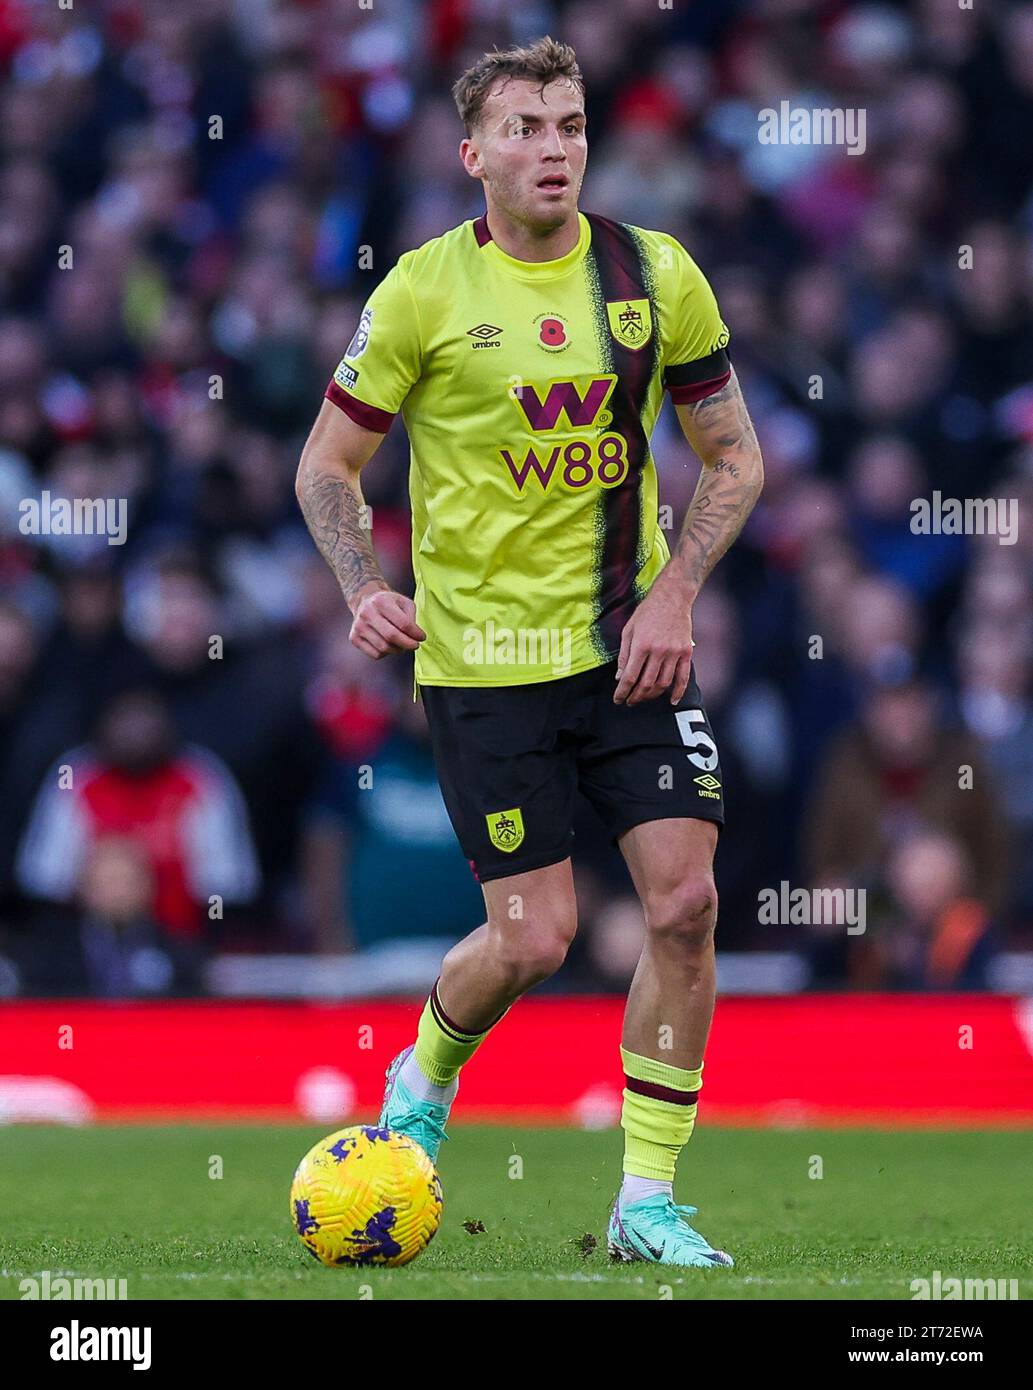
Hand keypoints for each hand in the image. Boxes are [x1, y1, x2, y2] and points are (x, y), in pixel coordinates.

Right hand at [349, 584, 425, 659]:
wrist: (365, 600)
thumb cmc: (389, 603)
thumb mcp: (404, 602)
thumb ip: (411, 618)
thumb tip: (415, 636)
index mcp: (381, 601)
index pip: (403, 623)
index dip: (415, 633)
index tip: (422, 637)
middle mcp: (367, 613)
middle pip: (392, 636)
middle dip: (408, 644)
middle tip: (415, 645)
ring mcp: (358, 626)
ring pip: (384, 648)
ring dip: (398, 650)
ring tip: (402, 644)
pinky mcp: (354, 638)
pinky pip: (375, 654)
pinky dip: (386, 653)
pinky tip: (388, 644)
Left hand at [613, 572, 694, 705]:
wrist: (673, 597)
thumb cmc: (647, 612)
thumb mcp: (629, 630)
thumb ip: (624, 655)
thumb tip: (619, 677)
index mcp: (641, 645)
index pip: (630, 677)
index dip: (622, 692)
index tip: (618, 699)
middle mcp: (658, 651)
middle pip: (646, 684)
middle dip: (636, 697)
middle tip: (630, 701)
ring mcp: (674, 653)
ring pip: (663, 683)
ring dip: (652, 695)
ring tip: (644, 698)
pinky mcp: (686, 652)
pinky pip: (683, 677)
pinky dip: (678, 692)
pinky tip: (672, 701)